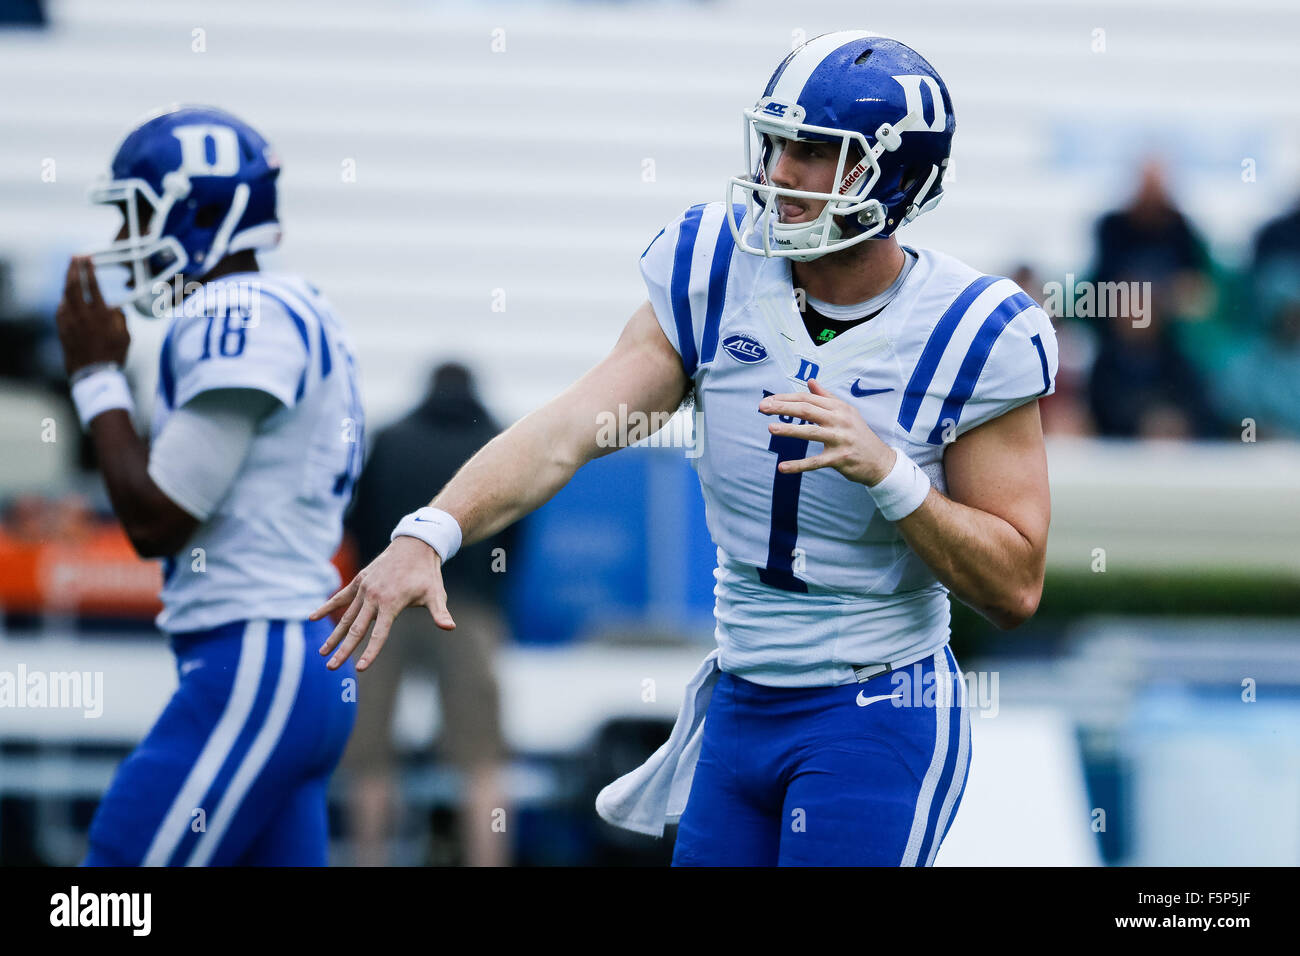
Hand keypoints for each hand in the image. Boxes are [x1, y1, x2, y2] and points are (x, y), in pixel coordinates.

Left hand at [55, 256, 129, 376]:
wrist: (93, 374)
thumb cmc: (113, 355)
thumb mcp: (126, 336)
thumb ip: (120, 318)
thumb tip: (114, 307)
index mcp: (100, 314)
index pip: (93, 285)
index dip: (90, 270)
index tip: (88, 259)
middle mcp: (82, 314)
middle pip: (74, 285)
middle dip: (74, 269)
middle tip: (75, 258)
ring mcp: (70, 321)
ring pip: (65, 295)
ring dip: (67, 281)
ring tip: (70, 272)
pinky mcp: (62, 329)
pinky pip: (61, 309)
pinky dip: (64, 299)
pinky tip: (67, 297)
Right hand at [311, 535, 455, 670]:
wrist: (415, 545)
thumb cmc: (426, 574)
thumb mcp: (435, 593)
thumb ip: (439, 612)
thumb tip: (450, 627)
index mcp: (391, 603)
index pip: (379, 634)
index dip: (370, 653)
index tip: (360, 668)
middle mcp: (374, 597)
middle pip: (356, 629)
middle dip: (343, 649)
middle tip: (331, 667)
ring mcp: (364, 588)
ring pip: (346, 616)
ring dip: (333, 635)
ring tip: (322, 652)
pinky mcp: (359, 581)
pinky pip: (340, 597)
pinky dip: (327, 607)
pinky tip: (312, 617)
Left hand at [758, 378, 896, 485]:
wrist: (879, 460)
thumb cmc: (858, 434)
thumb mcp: (846, 412)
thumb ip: (827, 397)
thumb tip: (810, 382)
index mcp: (839, 407)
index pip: (808, 398)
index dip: (786, 398)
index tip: (769, 400)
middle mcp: (840, 420)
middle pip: (807, 409)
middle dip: (783, 407)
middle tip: (762, 407)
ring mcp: (840, 439)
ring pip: (810, 432)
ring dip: (789, 430)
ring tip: (771, 428)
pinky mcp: (840, 458)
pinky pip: (815, 462)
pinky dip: (798, 465)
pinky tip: (782, 467)